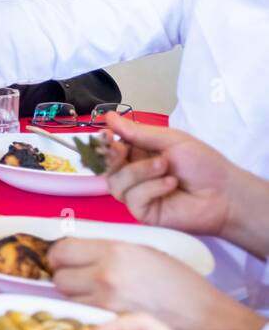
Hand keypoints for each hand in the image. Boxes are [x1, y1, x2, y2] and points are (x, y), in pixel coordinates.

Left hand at [48, 237, 264, 329]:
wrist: (207, 324)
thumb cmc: (182, 288)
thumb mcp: (145, 254)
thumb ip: (109, 252)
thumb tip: (78, 253)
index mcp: (115, 252)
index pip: (61, 251)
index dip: (60, 257)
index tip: (65, 261)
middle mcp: (105, 276)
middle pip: (59, 277)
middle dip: (67, 280)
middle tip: (84, 284)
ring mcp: (103, 306)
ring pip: (66, 301)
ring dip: (76, 301)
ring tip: (100, 302)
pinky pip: (80, 322)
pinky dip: (85, 320)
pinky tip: (102, 319)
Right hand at [100, 113, 238, 239]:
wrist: (224, 193)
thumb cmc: (203, 164)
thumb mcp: (171, 140)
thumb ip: (139, 132)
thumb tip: (109, 116)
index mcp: (139, 154)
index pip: (111, 148)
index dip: (104, 142)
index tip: (105, 134)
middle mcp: (133, 175)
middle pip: (107, 167)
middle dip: (112, 156)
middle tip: (121, 148)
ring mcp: (136, 195)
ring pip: (116, 183)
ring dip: (140, 171)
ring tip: (165, 167)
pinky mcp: (142, 212)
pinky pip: (133, 198)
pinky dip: (151, 188)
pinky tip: (170, 185)